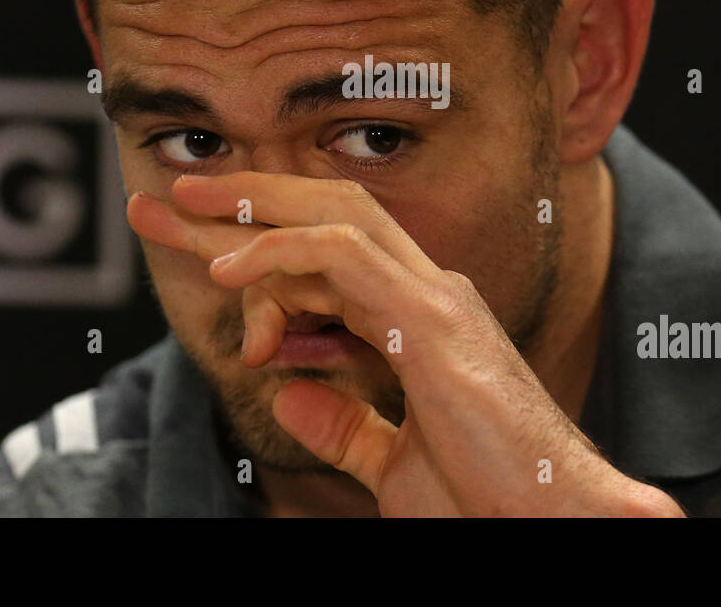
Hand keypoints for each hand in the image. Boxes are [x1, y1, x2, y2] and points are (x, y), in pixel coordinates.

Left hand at [128, 172, 683, 516]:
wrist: (555, 522)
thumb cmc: (490, 504)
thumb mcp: (395, 467)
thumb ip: (347, 426)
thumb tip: (290, 393)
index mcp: (421, 324)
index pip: (326, 261)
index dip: (255, 248)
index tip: (192, 253)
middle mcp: (430, 295)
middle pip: (324, 218)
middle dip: (241, 202)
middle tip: (164, 198)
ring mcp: (436, 301)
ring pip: (333, 218)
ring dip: (248, 207)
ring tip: (179, 206)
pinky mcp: (433, 323)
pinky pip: (344, 258)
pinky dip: (280, 253)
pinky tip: (229, 271)